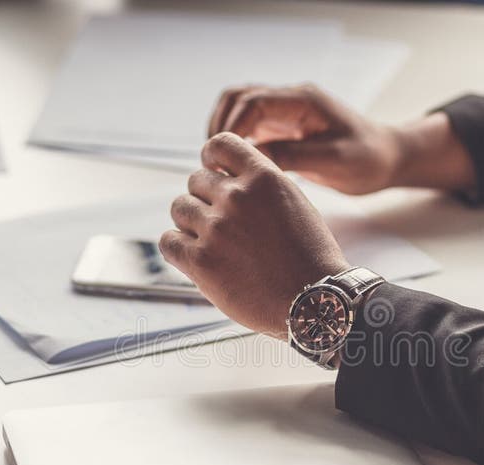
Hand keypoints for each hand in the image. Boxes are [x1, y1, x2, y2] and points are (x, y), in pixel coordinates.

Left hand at [161, 132, 349, 337]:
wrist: (315, 302)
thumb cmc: (310, 258)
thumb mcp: (295, 204)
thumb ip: (261, 187)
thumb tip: (228, 180)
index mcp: (264, 178)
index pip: (219, 144)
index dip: (211, 158)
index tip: (213, 172)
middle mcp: (237, 197)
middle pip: (195, 181)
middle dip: (205, 198)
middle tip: (221, 224)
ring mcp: (216, 229)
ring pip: (179, 209)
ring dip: (190, 223)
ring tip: (211, 242)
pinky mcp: (200, 261)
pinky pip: (168, 242)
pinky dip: (177, 247)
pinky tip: (194, 257)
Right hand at [207, 84, 403, 194]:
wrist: (387, 159)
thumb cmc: (368, 159)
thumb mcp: (335, 160)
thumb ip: (295, 156)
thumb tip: (254, 157)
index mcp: (304, 101)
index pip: (253, 102)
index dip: (232, 128)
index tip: (224, 157)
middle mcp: (291, 101)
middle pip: (238, 98)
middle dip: (220, 127)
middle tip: (215, 161)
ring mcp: (286, 113)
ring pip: (239, 110)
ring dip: (224, 133)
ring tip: (220, 164)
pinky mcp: (284, 129)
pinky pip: (249, 128)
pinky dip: (235, 143)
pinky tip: (234, 168)